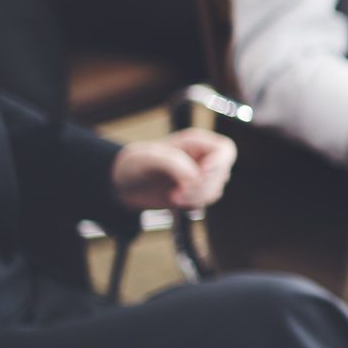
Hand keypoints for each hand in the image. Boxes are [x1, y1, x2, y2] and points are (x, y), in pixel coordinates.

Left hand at [111, 129, 235, 212]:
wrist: (123, 184)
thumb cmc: (134, 164)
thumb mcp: (150, 158)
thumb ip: (174, 164)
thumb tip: (195, 178)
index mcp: (196, 142)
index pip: (224, 150)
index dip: (218, 163)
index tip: (201, 175)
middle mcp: (203, 158)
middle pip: (222, 174)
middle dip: (200, 187)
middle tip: (176, 194)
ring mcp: (201, 176)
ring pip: (215, 190)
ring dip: (195, 198)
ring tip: (173, 198)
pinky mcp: (195, 193)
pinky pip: (205, 201)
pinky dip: (192, 205)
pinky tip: (175, 202)